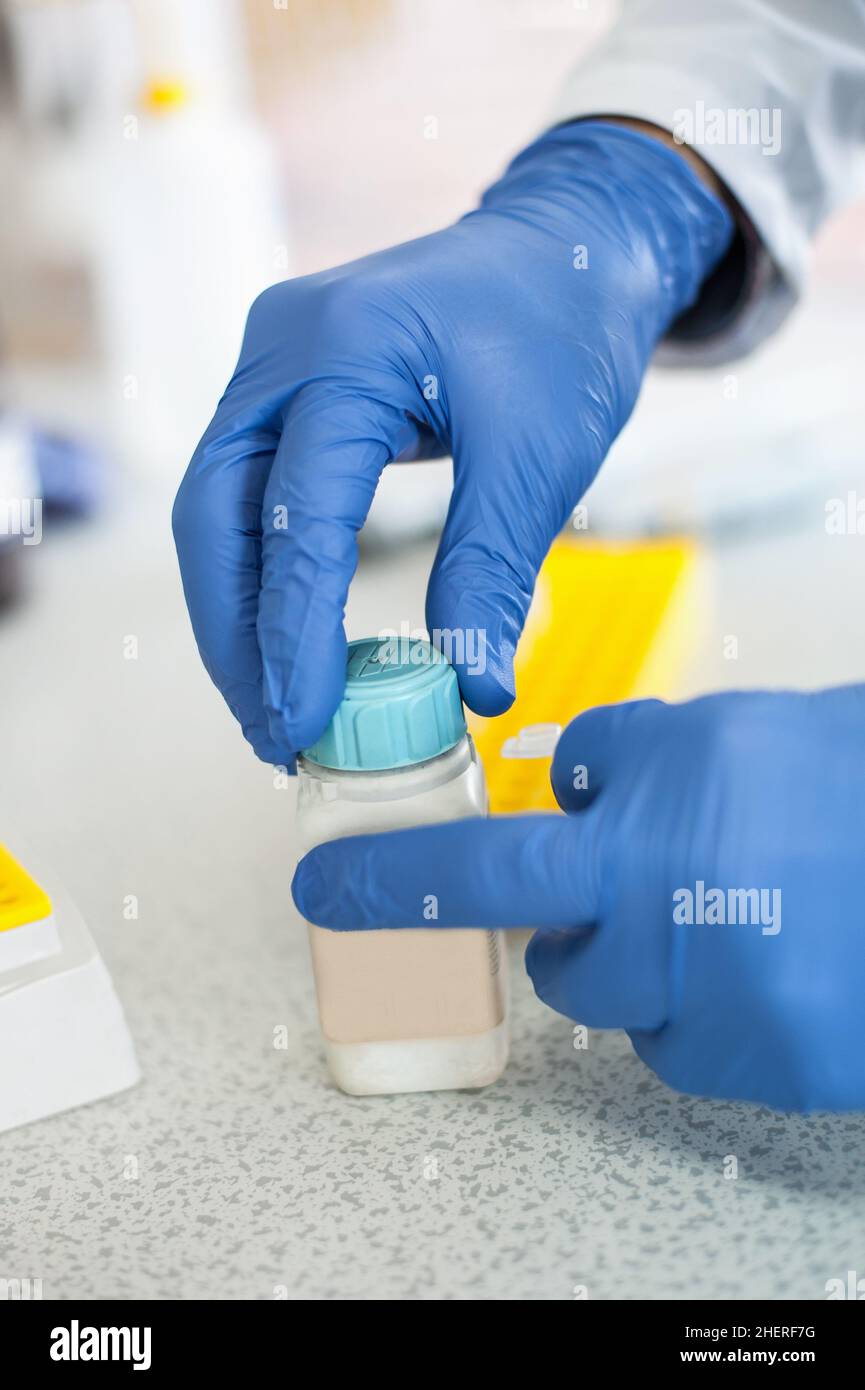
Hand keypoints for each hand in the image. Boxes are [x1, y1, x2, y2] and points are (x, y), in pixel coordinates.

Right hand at [172, 121, 730, 762]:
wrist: (567, 252)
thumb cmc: (564, 332)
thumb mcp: (541, 458)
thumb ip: (490, 572)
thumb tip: (472, 689)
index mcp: (349, 348)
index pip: (296, 515)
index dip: (293, 631)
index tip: (303, 722)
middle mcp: (282, 348)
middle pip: (216, 517)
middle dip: (235, 638)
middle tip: (272, 736)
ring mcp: (271, 363)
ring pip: (217, 512)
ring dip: (238, 617)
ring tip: (273, 709)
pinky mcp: (283, 388)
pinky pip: (247, 493)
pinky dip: (261, 573)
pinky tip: (283, 639)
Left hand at [292, 687, 864, 1111]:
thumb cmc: (849, 787)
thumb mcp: (731, 733)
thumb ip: (632, 758)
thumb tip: (571, 784)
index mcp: (654, 820)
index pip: (486, 864)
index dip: (393, 881)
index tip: (326, 890)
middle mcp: (667, 919)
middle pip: (552, 955)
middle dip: (564, 929)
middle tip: (621, 893)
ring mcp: (712, 1005)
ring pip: (616, 1004)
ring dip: (643, 964)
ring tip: (724, 915)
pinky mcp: (756, 1069)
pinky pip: (682, 1050)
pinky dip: (701, 1012)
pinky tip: (763, 964)